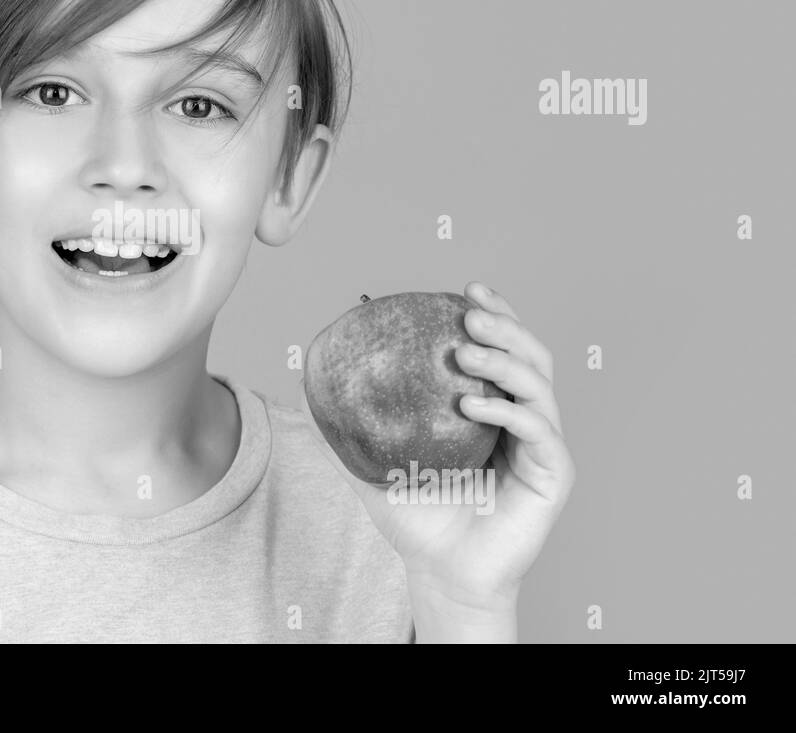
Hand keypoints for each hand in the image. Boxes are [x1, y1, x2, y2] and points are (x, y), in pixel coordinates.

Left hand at [351, 281, 576, 615]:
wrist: (440, 571)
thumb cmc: (415, 516)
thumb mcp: (370, 459)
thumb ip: (344, 420)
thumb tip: (306, 376)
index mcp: (494, 406)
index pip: (504, 347)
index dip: (494, 312)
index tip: (466, 288)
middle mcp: (526, 418)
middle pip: (531, 355)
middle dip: (505, 325)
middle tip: (468, 312)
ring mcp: (544, 445)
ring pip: (539, 385)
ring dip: (504, 360)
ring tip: (465, 350)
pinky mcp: (555, 475)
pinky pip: (539, 431)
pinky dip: (508, 410)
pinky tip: (473, 403)